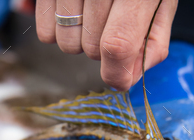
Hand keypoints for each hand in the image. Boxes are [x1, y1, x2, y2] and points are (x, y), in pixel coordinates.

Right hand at [35, 0, 177, 90]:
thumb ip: (153, 37)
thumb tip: (129, 78)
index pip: (117, 45)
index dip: (117, 73)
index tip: (118, 76)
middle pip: (90, 48)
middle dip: (101, 48)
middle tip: (109, 24)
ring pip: (62, 42)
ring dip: (76, 38)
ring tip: (89, 14)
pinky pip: (40, 26)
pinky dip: (53, 25)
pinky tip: (69, 6)